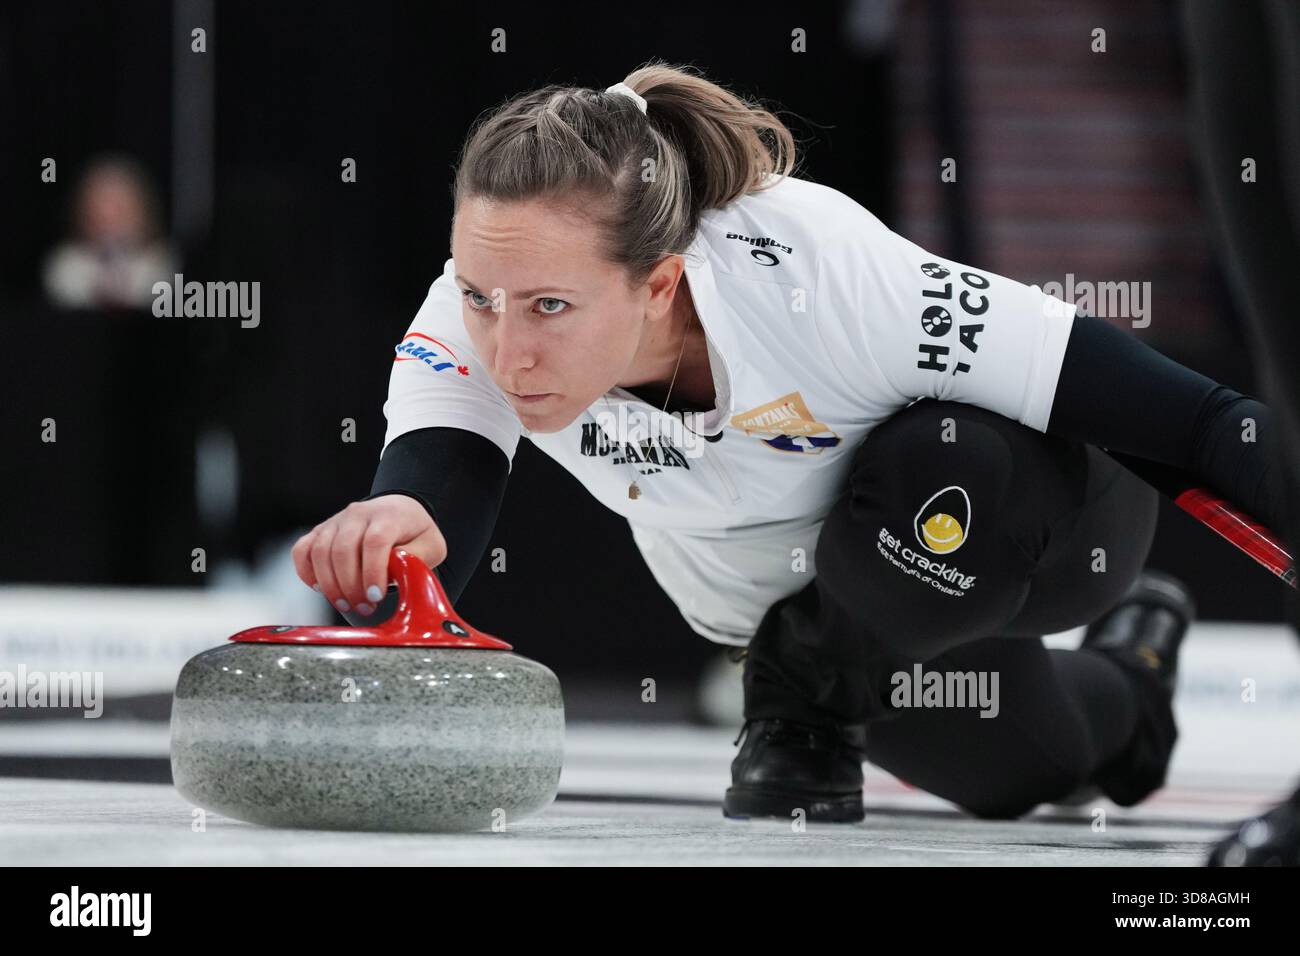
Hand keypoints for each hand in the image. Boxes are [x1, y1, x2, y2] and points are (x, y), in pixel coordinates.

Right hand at [291, 495, 446, 615]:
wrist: (399, 510)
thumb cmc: (415, 532)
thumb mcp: (431, 546)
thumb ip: (416, 560)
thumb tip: (394, 575)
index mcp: (388, 515)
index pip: (374, 542)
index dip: (372, 572)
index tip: (376, 596)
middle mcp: (358, 514)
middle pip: (343, 549)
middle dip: (351, 586)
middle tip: (363, 607)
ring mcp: (336, 521)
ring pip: (320, 552)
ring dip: (330, 585)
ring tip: (346, 604)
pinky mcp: (321, 530)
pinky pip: (302, 550)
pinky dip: (306, 572)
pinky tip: (321, 589)